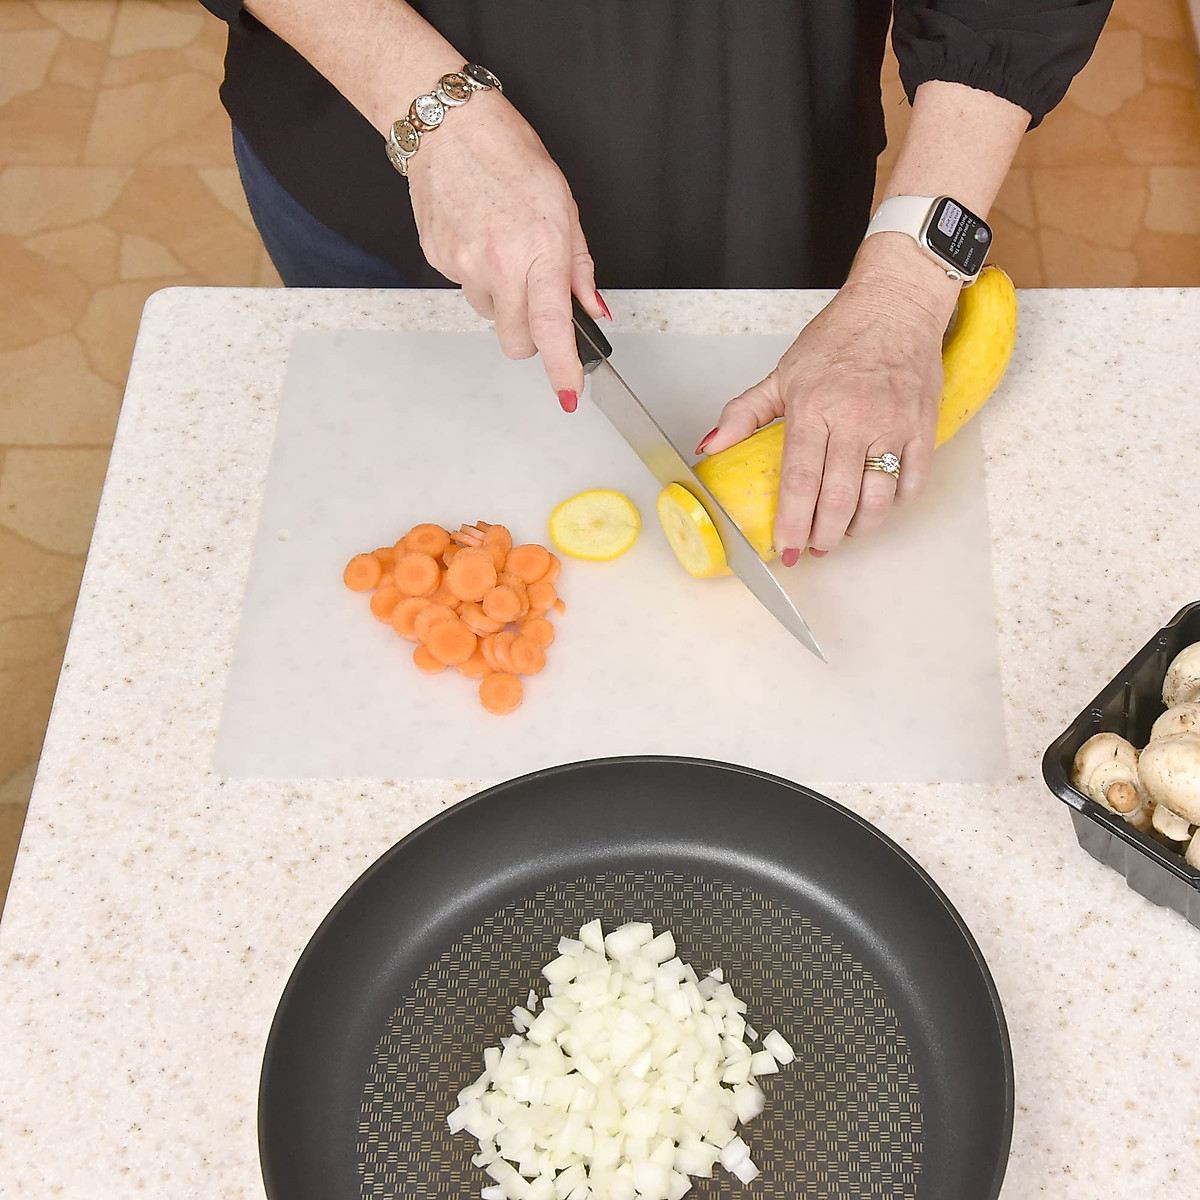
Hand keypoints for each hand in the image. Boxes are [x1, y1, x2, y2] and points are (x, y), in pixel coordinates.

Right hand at [407, 93, 606, 409]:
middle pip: (515, 342)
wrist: (449, 128)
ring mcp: (464, 265)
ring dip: (501, 298)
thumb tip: (592, 309)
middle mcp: (499, 265)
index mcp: (539, 251)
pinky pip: (465, 288)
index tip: (570, 395)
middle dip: (529, 337)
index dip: (562, 369)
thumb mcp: (563, 207)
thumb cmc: (510, 157)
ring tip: (502, 249)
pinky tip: (478, 238)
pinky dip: (476, 275)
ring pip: (489, 314)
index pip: (552, 328)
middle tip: (535, 303)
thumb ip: (578, 267)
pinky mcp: (439, 260)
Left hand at [701, 239, 957, 560]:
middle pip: (837, 498)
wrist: (894, 305)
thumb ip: (744, 414)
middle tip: (812, 548)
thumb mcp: (782, 373)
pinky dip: (894, 506)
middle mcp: (854, 419)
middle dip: (823, 535)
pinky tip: (876, 508)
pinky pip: (912, 483)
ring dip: (858, 528)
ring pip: (877, 498)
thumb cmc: (838, 338)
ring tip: (842, 534)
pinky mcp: (923, 427)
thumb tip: (709, 447)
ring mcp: (892, 425)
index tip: (785, 547)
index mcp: (812, 408)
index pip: (799, 480)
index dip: (791, 523)